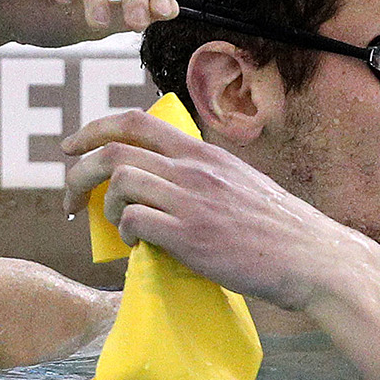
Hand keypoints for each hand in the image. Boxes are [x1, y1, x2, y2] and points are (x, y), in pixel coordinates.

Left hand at [61, 110, 379, 311]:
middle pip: (113, 150)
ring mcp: (192, 200)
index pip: (136, 121)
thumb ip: (202, 175)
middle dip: (77, 172)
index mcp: (204, 152)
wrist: (311, 258)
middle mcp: (195, 168)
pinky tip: (138, 245)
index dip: (93, 129)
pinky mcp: (192, 235)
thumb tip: (164, 182)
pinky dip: (124, 231)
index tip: (71, 147)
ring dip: (103, 206)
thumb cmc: (277, 229)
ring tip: (115, 226)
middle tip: (67, 198)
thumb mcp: (239, 182)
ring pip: (119, 181)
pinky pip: (134, 220)